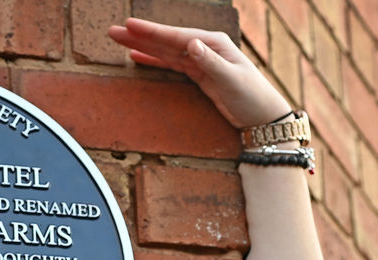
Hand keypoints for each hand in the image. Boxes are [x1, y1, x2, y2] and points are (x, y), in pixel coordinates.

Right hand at [108, 17, 290, 128]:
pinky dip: (154, 61)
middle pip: (166, 41)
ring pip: (166, 52)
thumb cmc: (253, 96)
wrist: (264, 117)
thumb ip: (210, 62)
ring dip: (143, 47)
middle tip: (113, 31)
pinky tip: (138, 58)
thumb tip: (191, 44)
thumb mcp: (232, 80)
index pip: (176, 37)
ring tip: (119, 41)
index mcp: (213, 43)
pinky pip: (172, 65)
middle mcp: (205, 48)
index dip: (152, 33)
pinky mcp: (199, 76)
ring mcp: (201, 61)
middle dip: (140, 36)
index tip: (130, 25)